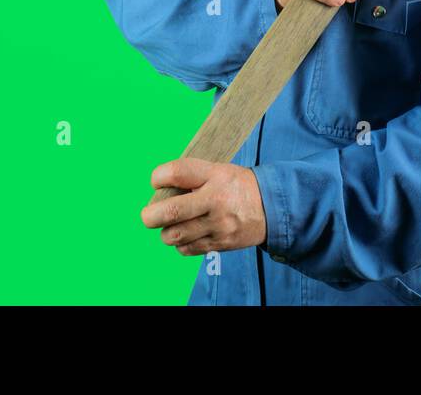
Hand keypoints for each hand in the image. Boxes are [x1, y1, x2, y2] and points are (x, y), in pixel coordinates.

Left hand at [142, 158, 266, 255]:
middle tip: (148, 216)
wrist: (271, 207)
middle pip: (170, 211)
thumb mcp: (220, 171)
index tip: (156, 181)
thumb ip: (192, 177)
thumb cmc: (238, 186)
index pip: (177, 173)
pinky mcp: (220, 243)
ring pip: (175, 235)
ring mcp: (218, 225)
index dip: (158, 177)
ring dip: (166, 233)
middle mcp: (216, 200)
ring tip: (171, 226)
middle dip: (150, 216)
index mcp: (215, 175)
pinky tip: (187, 235)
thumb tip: (159, 192)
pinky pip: (187, 249)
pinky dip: (181, 244)